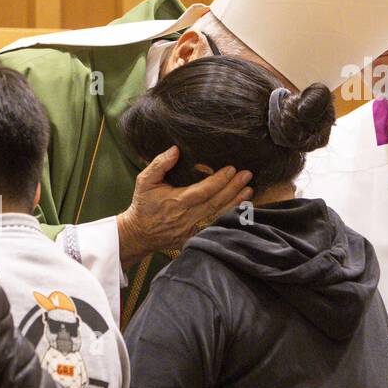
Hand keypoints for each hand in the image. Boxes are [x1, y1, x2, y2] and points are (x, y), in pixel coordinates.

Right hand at [116, 147, 253, 265]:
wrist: (138, 233)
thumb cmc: (143, 205)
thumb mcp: (144, 181)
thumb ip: (159, 164)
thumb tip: (176, 150)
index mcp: (176, 201)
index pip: (203, 190)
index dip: (219, 180)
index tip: (232, 169)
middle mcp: (185, 217)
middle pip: (215, 202)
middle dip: (233, 188)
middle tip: (247, 175)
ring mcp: (190, 229)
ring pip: (218, 215)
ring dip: (235, 202)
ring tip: (249, 190)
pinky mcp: (193, 238)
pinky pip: (214, 227)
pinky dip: (228, 218)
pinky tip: (240, 209)